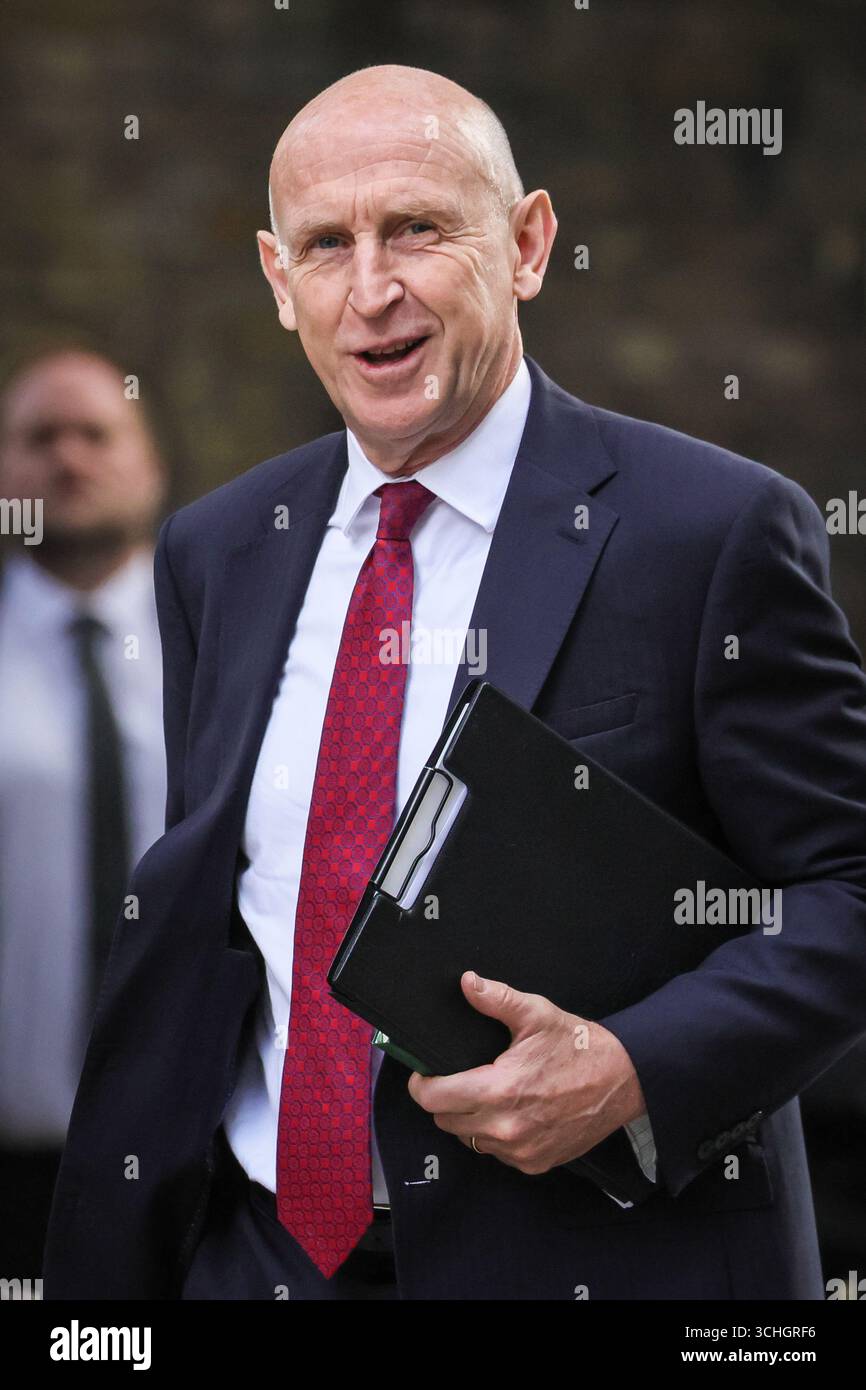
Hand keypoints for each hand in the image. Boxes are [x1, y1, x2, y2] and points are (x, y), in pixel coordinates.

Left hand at [407, 971, 646, 1174]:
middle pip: (445, 1120)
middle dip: (444, 1098)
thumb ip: (496, 999)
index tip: (425, 1071)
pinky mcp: (535, 1163)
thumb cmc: (580, 1046)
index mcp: (500, 1090)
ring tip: (487, 1092)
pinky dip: (495, 1135)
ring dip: (468, 1119)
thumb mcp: (537, 1014)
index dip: (421, 1083)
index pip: (433, 1099)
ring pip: (469, 1139)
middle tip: (460, 1076)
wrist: (625, 1080)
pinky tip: (511, 1112)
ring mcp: (521, 1150)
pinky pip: (496, 1153)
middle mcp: (506, 1128)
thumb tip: (467, 983)